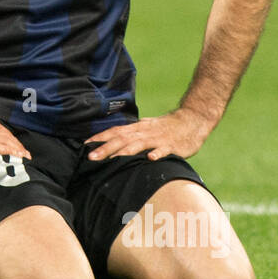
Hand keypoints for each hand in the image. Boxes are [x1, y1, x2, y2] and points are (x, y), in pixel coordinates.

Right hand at [0, 113, 31, 159]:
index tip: (15, 146)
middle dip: (16, 144)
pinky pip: (0, 148)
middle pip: (5, 135)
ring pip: (6, 141)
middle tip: (26, 155)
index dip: (7, 138)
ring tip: (26, 158)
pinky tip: (18, 158)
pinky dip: (12, 152)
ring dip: (18, 149)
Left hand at [84, 108, 211, 161]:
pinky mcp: (172, 145)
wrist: (193, 119)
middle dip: (105, 148)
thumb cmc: (166, 127)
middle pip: (122, 139)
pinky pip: (164, 149)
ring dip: (124, 152)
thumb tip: (113, 141)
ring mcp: (158, 138)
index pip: (115, 131)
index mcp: (138, 128)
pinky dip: (157, 153)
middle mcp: (144, 132)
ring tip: (111, 159)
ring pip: (138, 144)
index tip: (84, 144)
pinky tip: (150, 158)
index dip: (100, 137)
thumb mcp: (147, 127)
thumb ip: (132, 134)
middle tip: (90, 157)